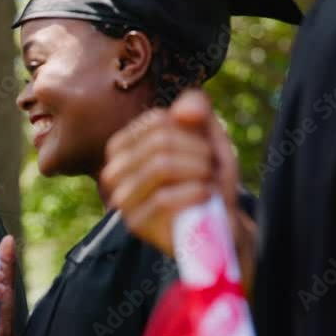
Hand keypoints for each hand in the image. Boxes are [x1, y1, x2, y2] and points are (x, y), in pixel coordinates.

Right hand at [102, 90, 242, 254]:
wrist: (221, 225)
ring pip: (161, 166)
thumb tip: (183, 111)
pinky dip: (196, 194)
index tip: (204, 148)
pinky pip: (164, 199)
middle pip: (160, 142)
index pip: (157, 121)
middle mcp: (114, 171)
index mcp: (124, 146)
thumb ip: (197, 109)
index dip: (192, 131)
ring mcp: (122, 199)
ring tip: (209, 183)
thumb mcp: (208, 137)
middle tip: (211, 169)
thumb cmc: (209, 179)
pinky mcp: (135, 224)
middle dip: (199, 153)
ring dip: (199, 172)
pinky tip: (205, 198)